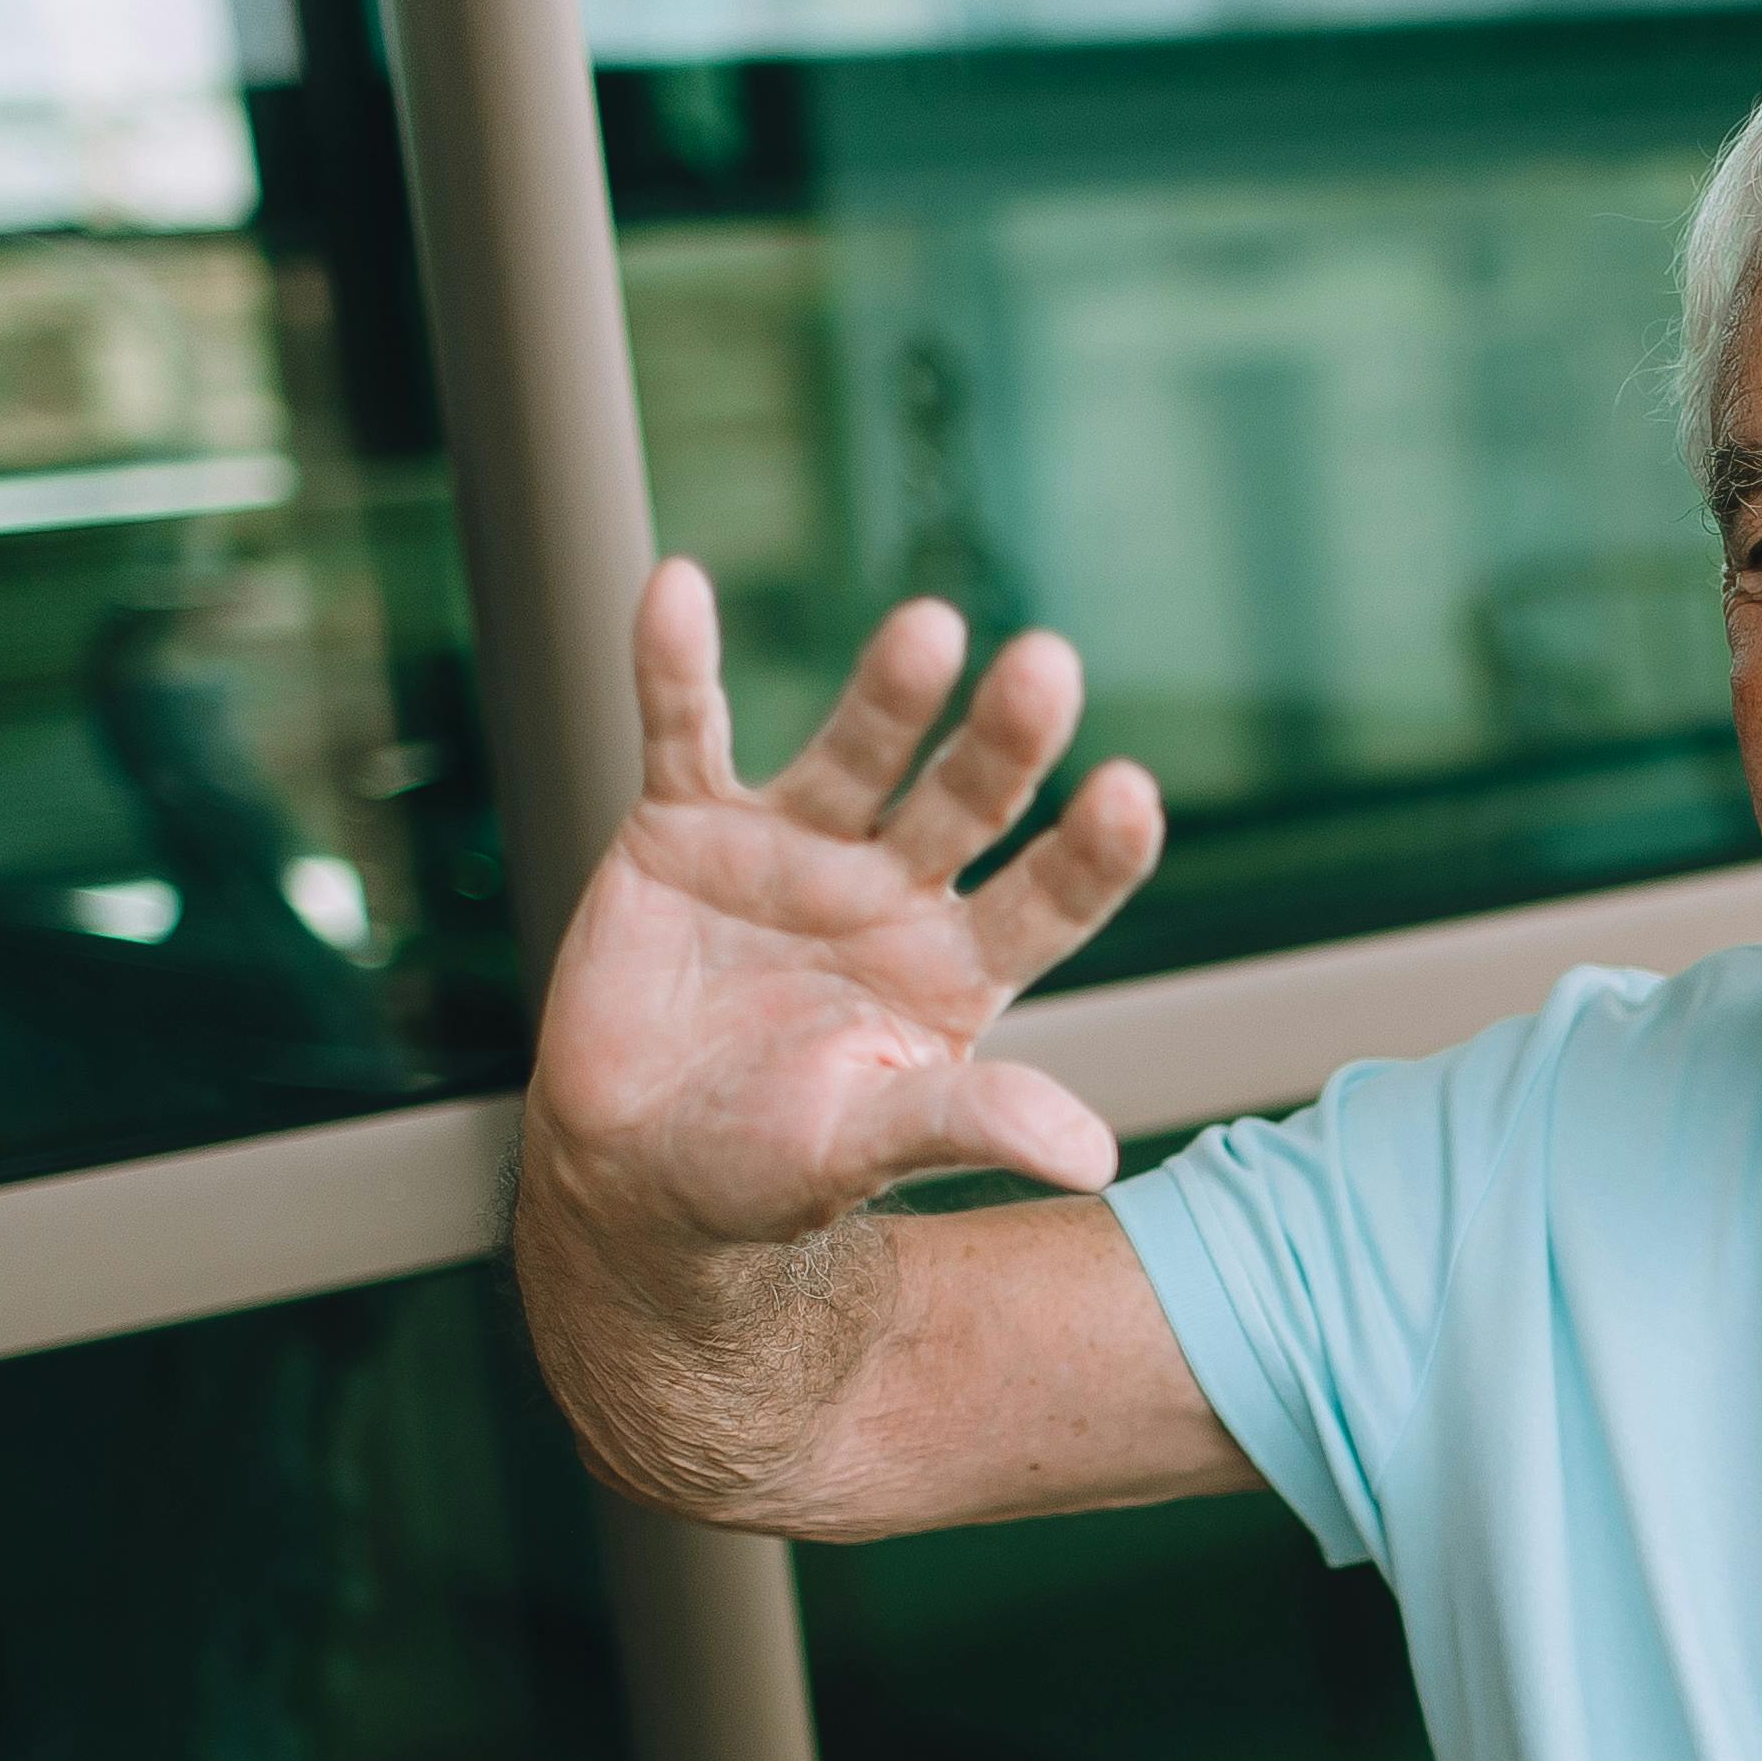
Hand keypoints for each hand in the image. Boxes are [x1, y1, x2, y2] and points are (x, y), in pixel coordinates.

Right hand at [531, 560, 1164, 1249]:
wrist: (630, 1167)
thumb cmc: (765, 1169)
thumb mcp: (863, 1150)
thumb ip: (968, 1123)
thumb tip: (1097, 1157)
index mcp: (955, 969)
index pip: (1046, 900)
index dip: (1090, 853)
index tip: (1131, 795)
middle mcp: (891, 891)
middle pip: (965, 804)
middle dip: (1005, 742)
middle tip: (1048, 669)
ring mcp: (794, 849)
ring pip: (854, 753)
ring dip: (888, 693)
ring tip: (930, 632)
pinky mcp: (684, 828)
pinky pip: (680, 731)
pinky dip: (674, 666)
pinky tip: (679, 591)